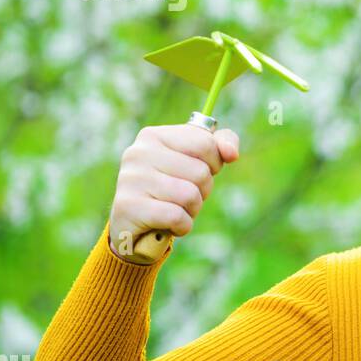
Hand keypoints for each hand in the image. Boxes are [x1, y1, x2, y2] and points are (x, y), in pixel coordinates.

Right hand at [108, 125, 239, 262]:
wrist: (135, 225)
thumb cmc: (171, 187)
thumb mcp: (196, 161)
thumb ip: (219, 146)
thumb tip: (232, 153)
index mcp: (153, 135)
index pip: (205, 143)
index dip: (213, 163)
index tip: (199, 171)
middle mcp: (138, 153)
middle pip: (200, 172)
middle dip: (202, 190)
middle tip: (183, 196)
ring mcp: (130, 179)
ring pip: (190, 195)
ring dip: (192, 209)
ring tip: (175, 208)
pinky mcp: (128, 207)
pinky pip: (177, 217)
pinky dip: (182, 225)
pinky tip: (167, 224)